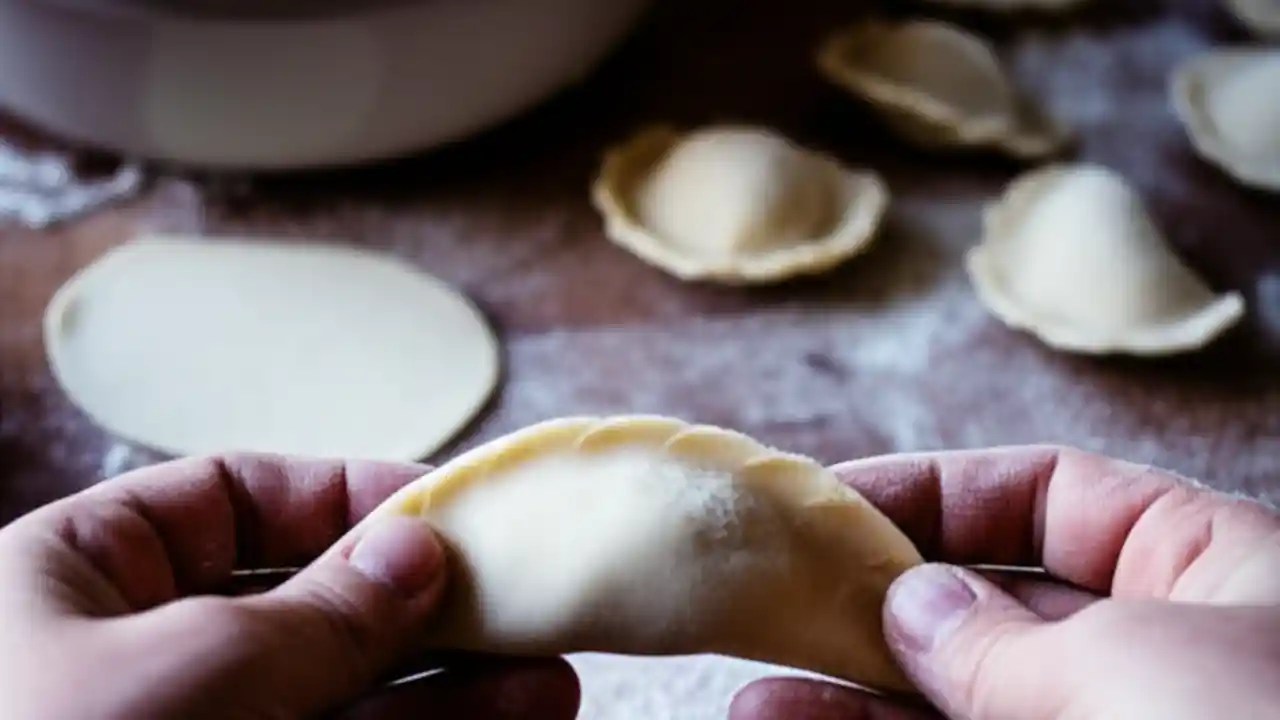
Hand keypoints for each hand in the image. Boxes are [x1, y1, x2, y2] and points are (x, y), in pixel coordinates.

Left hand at [0, 455, 579, 719]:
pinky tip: (511, 719)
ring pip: (342, 693)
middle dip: (420, 604)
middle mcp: (139, 655)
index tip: (448, 509)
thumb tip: (416, 548)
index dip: (344, 496)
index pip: (230, 501)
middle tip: (520, 601)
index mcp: (81, 578)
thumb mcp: (199, 665)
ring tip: (548, 678)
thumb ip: (323, 610)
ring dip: (449, 686)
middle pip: (307, 602)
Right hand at [731, 446, 1279, 719]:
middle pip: (988, 605)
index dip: (935, 493)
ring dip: (853, 699)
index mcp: (1209, 570)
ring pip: (960, 703)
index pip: (1051, 496)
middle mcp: (1157, 652)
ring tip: (756, 700)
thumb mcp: (1132, 669)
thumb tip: (910, 602)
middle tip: (774, 606)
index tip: (828, 507)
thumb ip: (1001, 640)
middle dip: (875, 607)